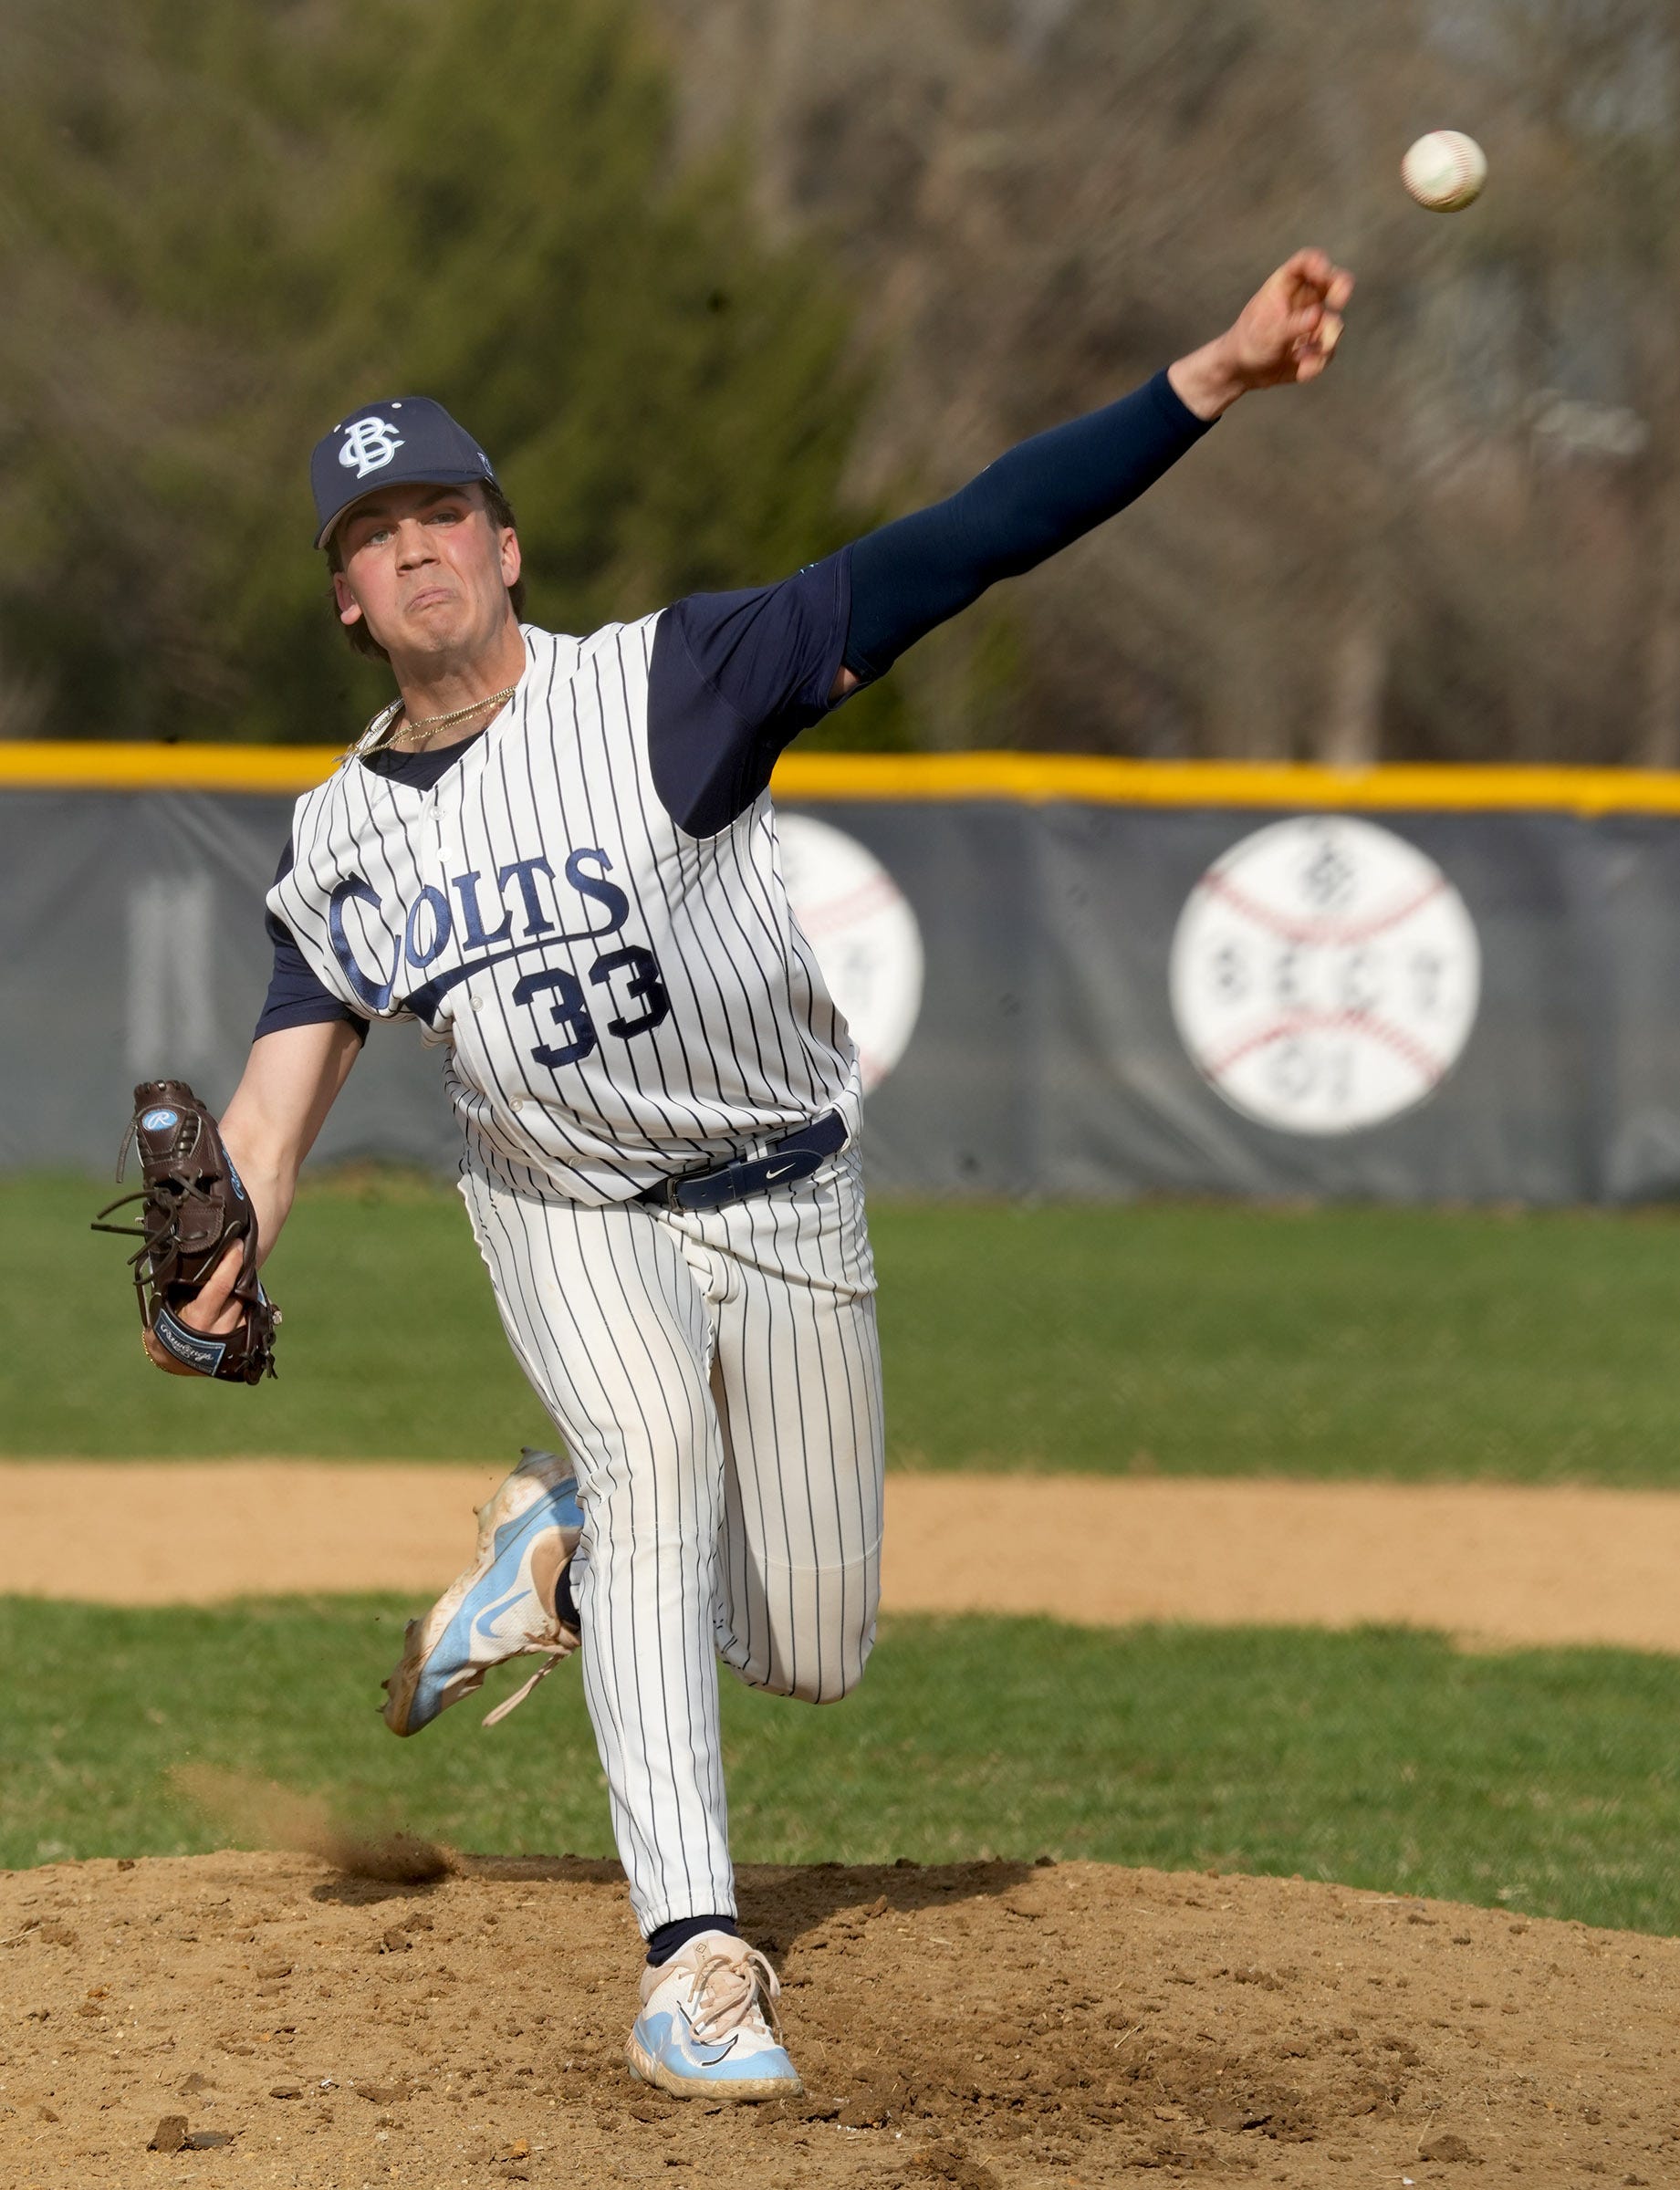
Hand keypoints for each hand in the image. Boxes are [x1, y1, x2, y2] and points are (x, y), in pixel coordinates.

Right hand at [141, 1240, 244, 1374]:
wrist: (174, 1360)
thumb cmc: (167, 1328)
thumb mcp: (169, 1305)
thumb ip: (181, 1285)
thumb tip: (191, 1258)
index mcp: (200, 1318)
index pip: (223, 1284)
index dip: (231, 1262)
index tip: (236, 1245)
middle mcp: (221, 1329)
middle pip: (239, 1292)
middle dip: (239, 1272)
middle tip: (236, 1254)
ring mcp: (233, 1337)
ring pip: (247, 1303)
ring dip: (243, 1288)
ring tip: (237, 1274)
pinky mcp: (242, 1342)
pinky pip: (249, 1315)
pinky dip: (245, 1303)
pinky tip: (239, 1294)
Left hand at [1169, 249, 1353, 418]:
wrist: (1242, 372)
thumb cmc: (1248, 344)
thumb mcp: (1267, 334)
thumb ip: (1293, 324)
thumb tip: (1318, 315)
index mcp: (1286, 285)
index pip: (1306, 263)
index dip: (1319, 263)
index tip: (1323, 273)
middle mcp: (1305, 299)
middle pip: (1334, 283)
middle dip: (1341, 289)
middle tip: (1338, 302)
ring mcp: (1314, 322)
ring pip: (1334, 325)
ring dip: (1325, 343)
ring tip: (1303, 360)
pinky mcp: (1318, 345)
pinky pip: (1328, 352)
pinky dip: (1317, 363)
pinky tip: (1302, 370)